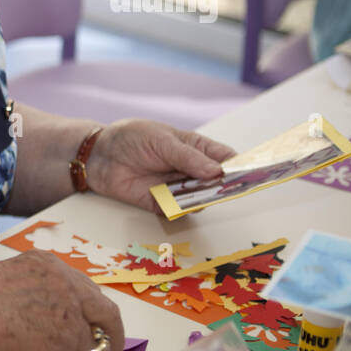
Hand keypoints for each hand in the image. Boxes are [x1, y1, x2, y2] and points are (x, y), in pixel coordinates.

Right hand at [0, 250, 125, 350]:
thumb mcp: (8, 274)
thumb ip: (28, 286)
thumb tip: (25, 307)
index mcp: (53, 268)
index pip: (88, 289)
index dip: (93, 309)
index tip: (91, 320)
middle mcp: (69, 292)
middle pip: (105, 316)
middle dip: (106, 335)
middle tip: (99, 349)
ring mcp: (68, 325)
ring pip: (93, 349)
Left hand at [85, 119, 234, 212]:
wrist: (98, 155)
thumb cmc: (132, 138)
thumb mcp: (161, 140)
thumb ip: (188, 157)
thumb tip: (217, 172)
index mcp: (197, 148)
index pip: (227, 159)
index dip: (241, 167)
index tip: (252, 174)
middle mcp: (191, 170)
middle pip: (218, 183)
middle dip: (224, 187)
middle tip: (227, 189)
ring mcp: (178, 188)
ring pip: (201, 199)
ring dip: (202, 199)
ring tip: (201, 194)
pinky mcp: (161, 204)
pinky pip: (178, 212)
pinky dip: (181, 212)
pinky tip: (180, 206)